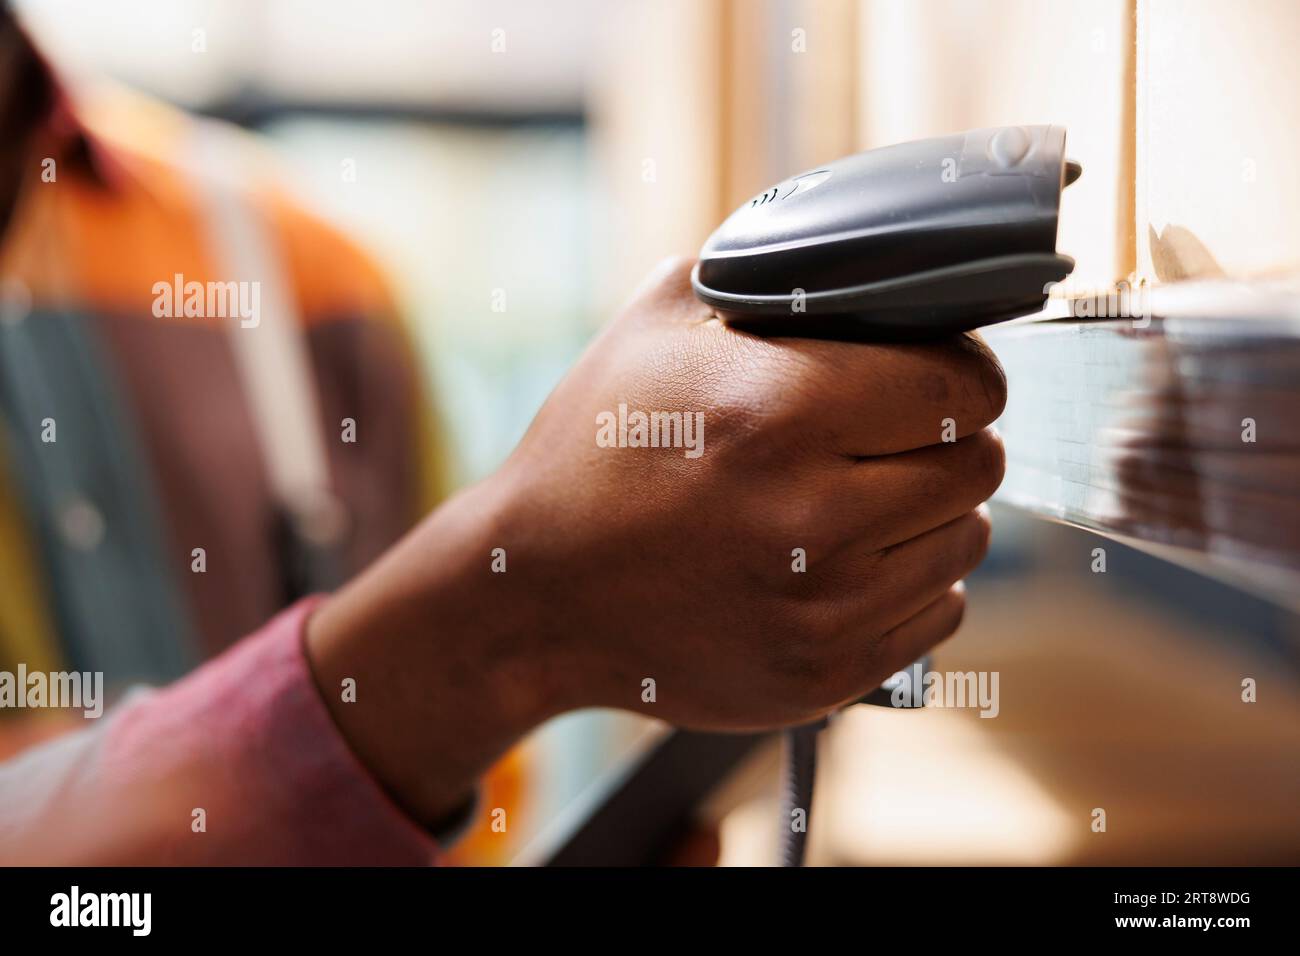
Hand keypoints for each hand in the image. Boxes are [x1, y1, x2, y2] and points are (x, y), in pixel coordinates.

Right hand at [305, 258, 1005, 827]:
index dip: (962, 373)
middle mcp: (815, 518)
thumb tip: (866, 264)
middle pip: (978, 467)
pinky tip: (844, 564)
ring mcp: (822, 611)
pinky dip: (908, 586)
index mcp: (784, 412)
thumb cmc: (597, 448)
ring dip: (930, 516)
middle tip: (890, 440)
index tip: (932, 379)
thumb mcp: (658, 324)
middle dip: (945, 442)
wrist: (534, 593)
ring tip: (859, 503)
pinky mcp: (823, 676)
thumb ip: (767, 273)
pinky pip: (936, 618)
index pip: (966, 387)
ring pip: (965, 545)